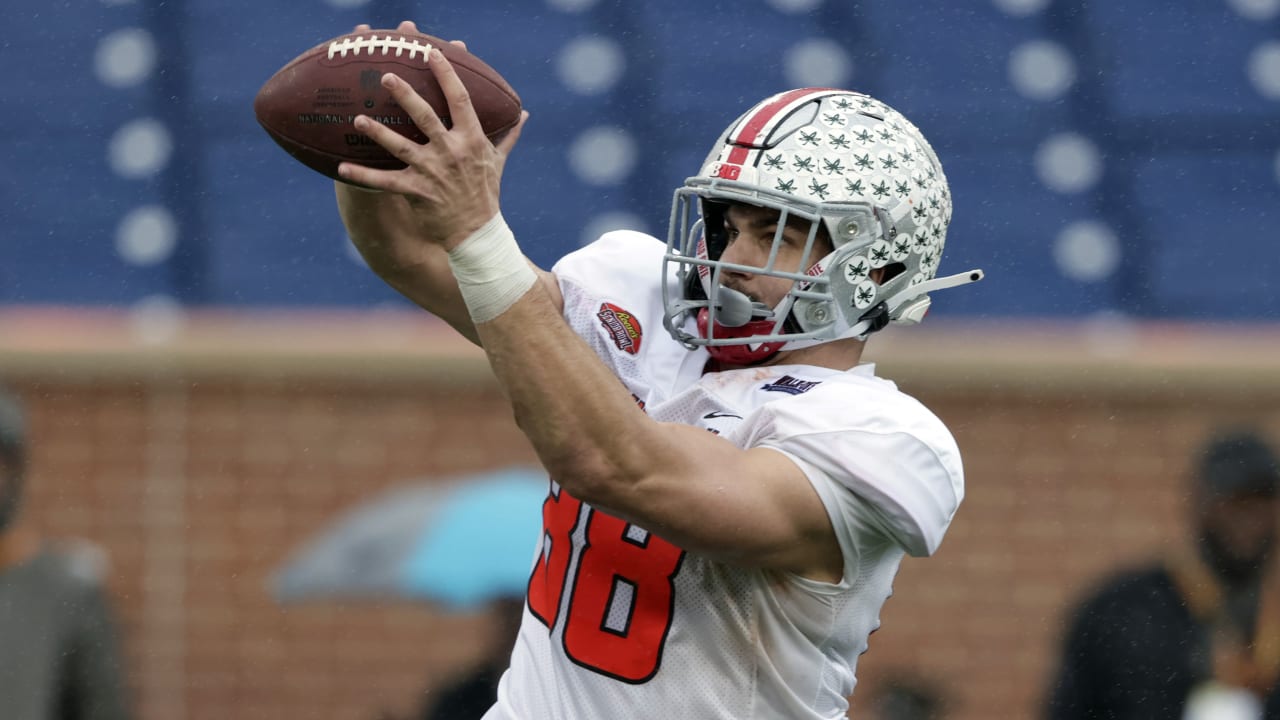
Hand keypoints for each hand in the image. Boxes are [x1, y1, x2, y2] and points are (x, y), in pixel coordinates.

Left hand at [337, 27, 528, 250]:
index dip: (446, 74)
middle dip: (405, 95)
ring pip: (401, 146)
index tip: (431, 53)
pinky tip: (341, 168)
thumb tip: (523, 113)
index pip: (460, 100)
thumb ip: (507, 135)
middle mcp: (452, 152)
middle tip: (387, 76)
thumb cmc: (486, 193)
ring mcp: (433, 172)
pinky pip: (385, 182)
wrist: (477, 233)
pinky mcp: (417, 192)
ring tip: (358, 119)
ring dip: (378, 132)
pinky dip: (363, 176)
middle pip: (425, 116)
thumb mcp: (499, 161)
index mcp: (472, 140)